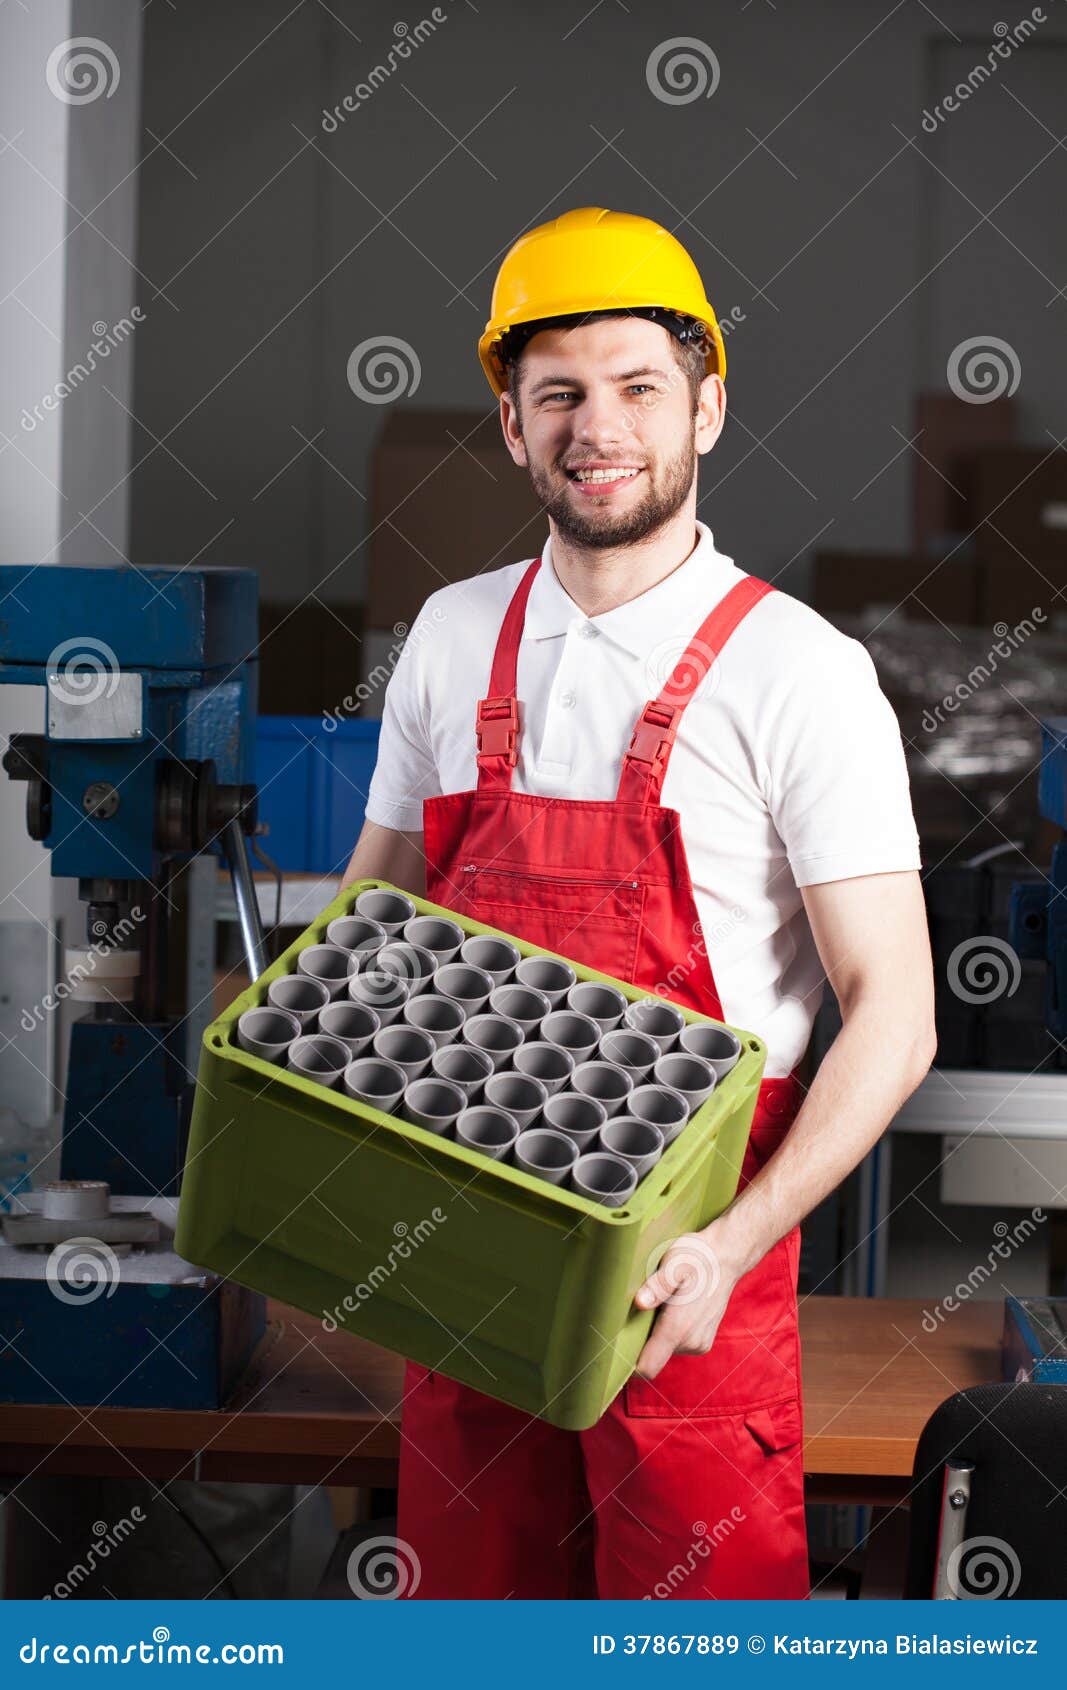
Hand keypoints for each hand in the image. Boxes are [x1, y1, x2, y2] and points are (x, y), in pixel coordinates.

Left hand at [632, 1228, 736, 1381]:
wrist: (727, 1256)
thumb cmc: (698, 1257)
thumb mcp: (675, 1263)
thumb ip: (658, 1285)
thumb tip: (640, 1302)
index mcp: (679, 1328)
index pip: (647, 1367)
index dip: (627, 1366)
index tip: (613, 1351)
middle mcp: (690, 1342)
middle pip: (652, 1358)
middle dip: (639, 1341)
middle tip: (634, 1312)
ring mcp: (699, 1343)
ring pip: (664, 1351)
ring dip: (655, 1334)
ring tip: (658, 1305)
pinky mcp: (702, 1340)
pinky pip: (676, 1345)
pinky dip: (668, 1332)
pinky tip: (670, 1308)